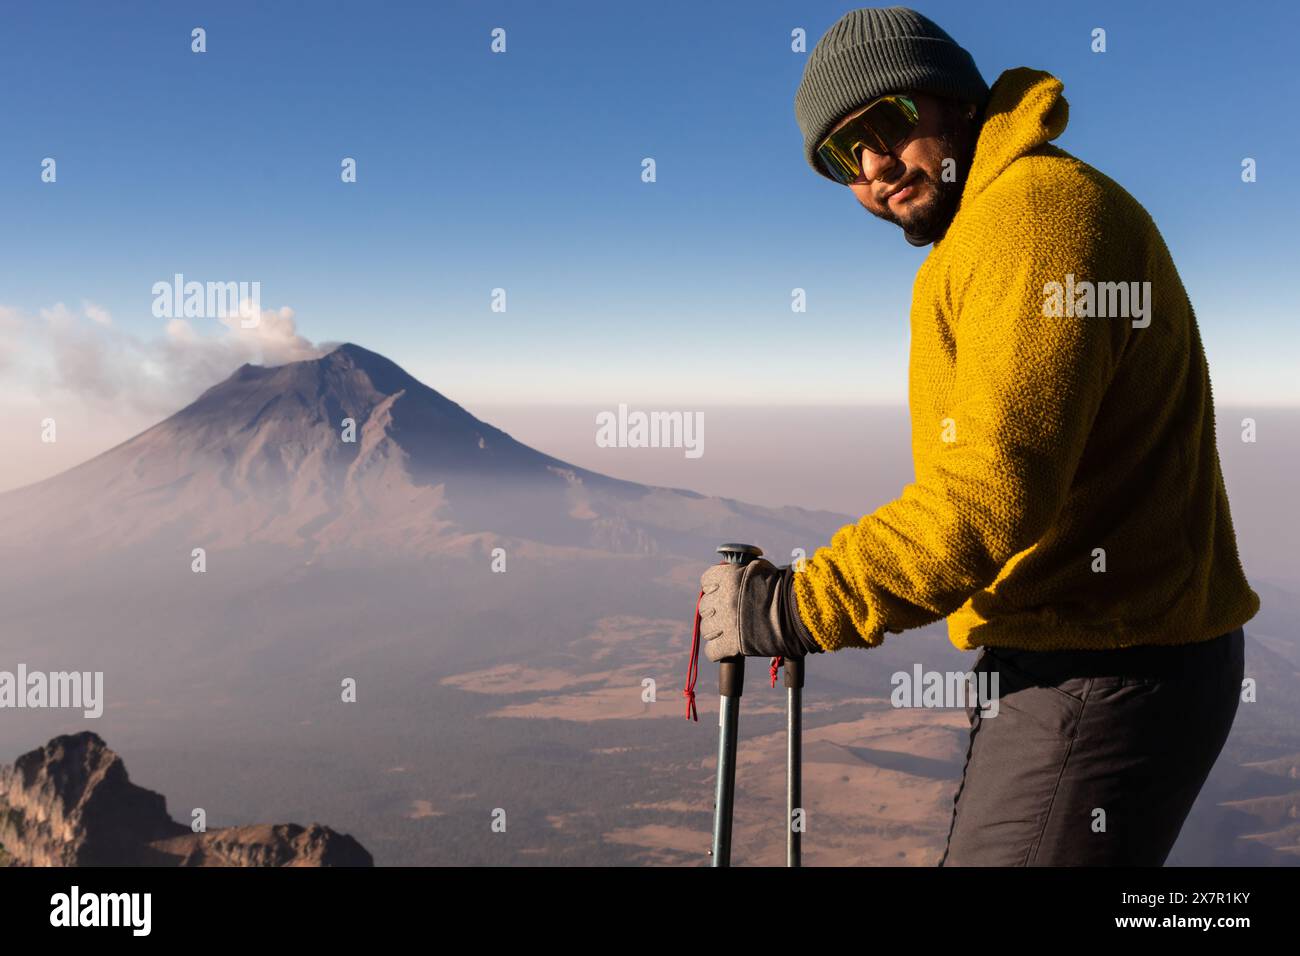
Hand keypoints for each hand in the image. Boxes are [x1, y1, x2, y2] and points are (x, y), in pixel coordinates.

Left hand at [699, 559, 822, 661]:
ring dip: (716, 630)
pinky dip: (717, 651)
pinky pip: (711, 651)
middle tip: (727, 614)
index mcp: (729, 578)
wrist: (799, 614)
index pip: (706, 581)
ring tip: (729, 631)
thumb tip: (729, 569)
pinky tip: (726, 647)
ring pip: (706, 629)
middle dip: (714, 611)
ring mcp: (726, 623)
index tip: (721, 592)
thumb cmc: (783, 590)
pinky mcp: (732, 645)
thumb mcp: (760, 570)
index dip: (713, 587)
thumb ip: (740, 570)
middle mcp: (724, 600)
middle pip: (705, 607)